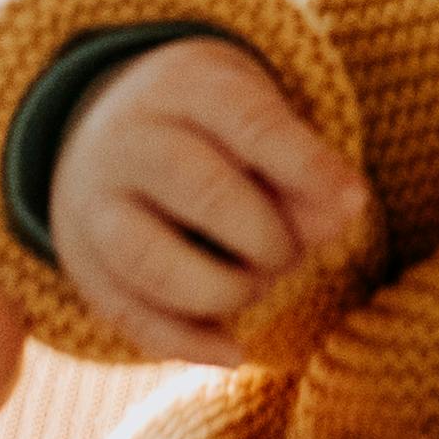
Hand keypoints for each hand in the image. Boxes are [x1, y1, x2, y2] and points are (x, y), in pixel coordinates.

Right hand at [51, 41, 370, 365]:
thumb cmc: (216, 133)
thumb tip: (339, 220)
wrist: (110, 133)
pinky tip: (234, 351)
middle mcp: (128, 140)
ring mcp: (95, 204)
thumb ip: (303, 169)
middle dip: (267, 238)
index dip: (306, 166)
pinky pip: (130, 315)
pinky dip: (188, 343)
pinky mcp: (84, 265)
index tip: (354, 203)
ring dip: (226, 290)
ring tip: (257, 284)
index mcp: (184, 86)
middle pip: (202, 190)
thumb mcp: (260, 121)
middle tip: (290, 254)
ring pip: (152, 261)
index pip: (250, 122)